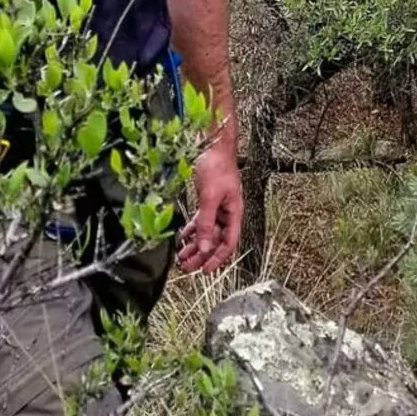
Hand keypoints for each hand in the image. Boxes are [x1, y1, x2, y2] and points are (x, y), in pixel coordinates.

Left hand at [177, 144, 242, 273]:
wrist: (213, 145)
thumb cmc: (217, 166)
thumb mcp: (210, 198)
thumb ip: (206, 224)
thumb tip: (204, 247)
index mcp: (234, 212)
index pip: (228, 243)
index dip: (217, 258)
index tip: (205, 270)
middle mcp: (226, 212)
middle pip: (215, 240)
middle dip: (202, 255)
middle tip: (188, 267)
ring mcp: (217, 206)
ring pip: (206, 232)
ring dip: (195, 244)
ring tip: (183, 257)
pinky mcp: (207, 200)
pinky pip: (200, 221)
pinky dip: (192, 230)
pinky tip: (182, 237)